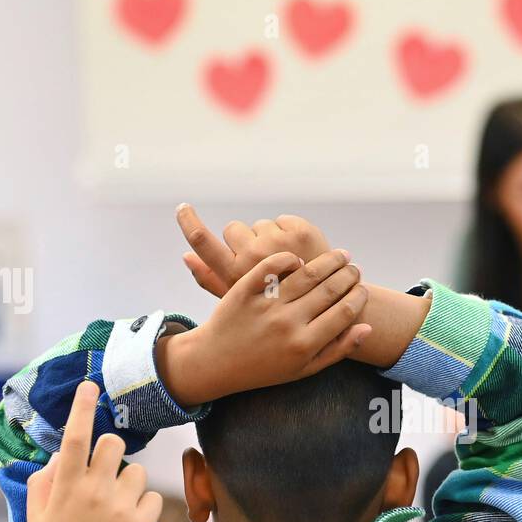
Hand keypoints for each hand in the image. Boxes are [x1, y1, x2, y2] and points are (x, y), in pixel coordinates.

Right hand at [17, 381, 162, 521]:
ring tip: (115, 510)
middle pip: (115, 444)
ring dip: (129, 484)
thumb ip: (46, 481)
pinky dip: (144, 507)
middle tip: (106, 473)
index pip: (74, 438)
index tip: (90, 385)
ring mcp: (119, 508)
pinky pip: (152, 498)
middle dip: (112, 452)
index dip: (81, 408)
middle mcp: (94, 492)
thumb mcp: (37, 516)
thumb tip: (62, 455)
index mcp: (65, 487)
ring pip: (138, 472)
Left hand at [158, 249, 370, 405]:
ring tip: (339, 257)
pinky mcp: (244, 290)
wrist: (215, 362)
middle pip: (330, 289)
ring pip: (307, 273)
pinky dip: (289, 258)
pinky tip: (300, 260)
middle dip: (349, 275)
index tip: (363, 290)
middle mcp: (287, 324)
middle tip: (355, 268)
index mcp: (304, 345)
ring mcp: (265, 305)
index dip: (359, 297)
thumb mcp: (303, 370)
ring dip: (329, 261)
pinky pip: (273, 265)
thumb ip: (337, 350)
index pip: (344, 312)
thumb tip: (367, 328)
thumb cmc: (264, 368)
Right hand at [177, 205, 332, 296]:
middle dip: (245, 241)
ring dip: (270, 237)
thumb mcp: (248, 304)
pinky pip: (283, 220)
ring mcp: (279, 245)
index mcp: (235, 280)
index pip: (203, 243)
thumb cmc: (286, 313)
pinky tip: (302, 252)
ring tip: (287, 262)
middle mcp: (253, 260)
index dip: (189, 223)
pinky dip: (290, 231)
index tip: (182, 207)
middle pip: (234, 230)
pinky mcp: (301, 233)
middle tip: (263, 259)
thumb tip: (184, 257)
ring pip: (260, 225)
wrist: (338, 311)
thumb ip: (213, 280)